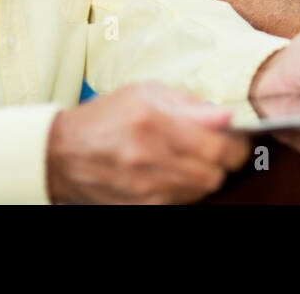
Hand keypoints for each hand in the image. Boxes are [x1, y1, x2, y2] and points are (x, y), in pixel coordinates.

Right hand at [45, 82, 249, 203]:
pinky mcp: (137, 206)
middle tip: (218, 151)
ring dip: (204, 176)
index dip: (237, 146)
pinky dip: (184, 190)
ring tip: (192, 159)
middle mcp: (148, 158)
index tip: (239, 140)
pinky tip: (174, 174)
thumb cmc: (107, 116)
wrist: (61, 152)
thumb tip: (227, 118)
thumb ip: (190, 105)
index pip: (217, 147)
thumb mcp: (147, 93)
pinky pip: (179, 203)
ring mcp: (142, 188)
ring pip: (199, 192)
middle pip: (213, 176)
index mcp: (153, 122)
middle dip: (224, 164)